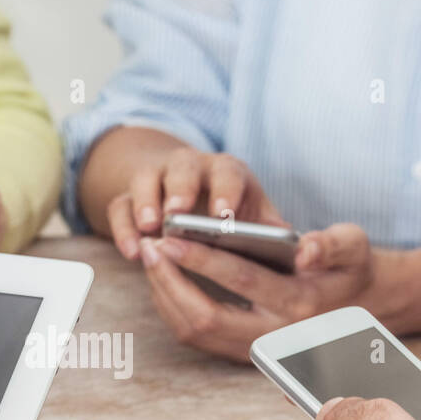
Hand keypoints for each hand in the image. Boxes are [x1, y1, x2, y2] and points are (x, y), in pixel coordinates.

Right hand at [105, 147, 284, 258]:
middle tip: (178, 215)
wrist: (185, 194)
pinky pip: (120, 207)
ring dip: (146, 204)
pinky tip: (132, 252)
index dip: (225, 192)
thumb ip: (269, 229)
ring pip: (146, 180)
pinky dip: (123, 228)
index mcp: (225, 171)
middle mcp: (188, 167)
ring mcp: (155, 179)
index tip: (224, 217)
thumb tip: (300, 250)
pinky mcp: (128, 197)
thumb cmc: (229, 211)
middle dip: (180, 190)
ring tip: (151, 230)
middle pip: (183, 167)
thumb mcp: (252, 214)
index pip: (227, 172)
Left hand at [140, 222, 389, 361]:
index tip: (171, 238)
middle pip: (205, 316)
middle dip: (170, 280)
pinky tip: (163, 279)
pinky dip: (173, 308)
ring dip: (165, 295)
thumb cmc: (349, 268)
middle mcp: (274, 335)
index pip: (242, 280)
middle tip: (150, 246)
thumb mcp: (352, 247)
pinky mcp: (242, 353)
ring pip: (194, 331)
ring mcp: (255, 350)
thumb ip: (330, 244)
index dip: (202, 259)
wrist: (360, 306)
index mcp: (300, 304)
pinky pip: (195, 337)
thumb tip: (304, 251)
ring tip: (151, 257)